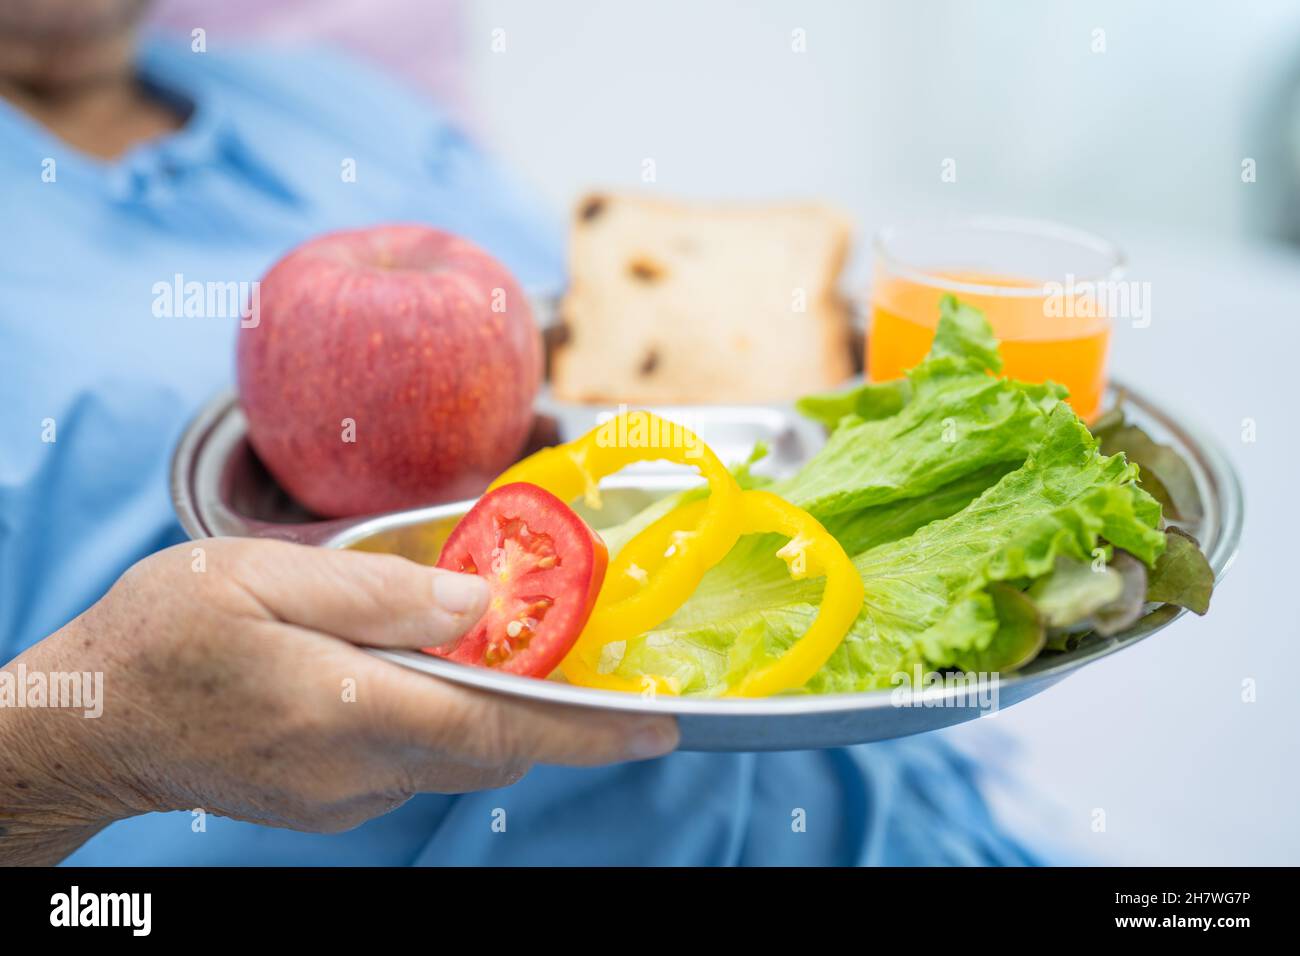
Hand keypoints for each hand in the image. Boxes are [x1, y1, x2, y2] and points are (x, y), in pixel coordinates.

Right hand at [0, 538, 677, 863]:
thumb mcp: (261, 580)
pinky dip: (442, 722)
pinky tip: (415, 675)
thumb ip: (381, 594)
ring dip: (492, 710)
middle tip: (587, 658)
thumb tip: (484, 603)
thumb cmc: (164, 635)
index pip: (496, 726)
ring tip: (494, 650)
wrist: (88, 725)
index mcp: (344, 707)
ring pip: (456, 757)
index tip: (659, 727)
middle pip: (490, 747)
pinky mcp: (330, 805)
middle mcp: (355, 769)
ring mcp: (343, 798)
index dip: (586, 730)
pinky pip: (414, 764)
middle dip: (551, 711)